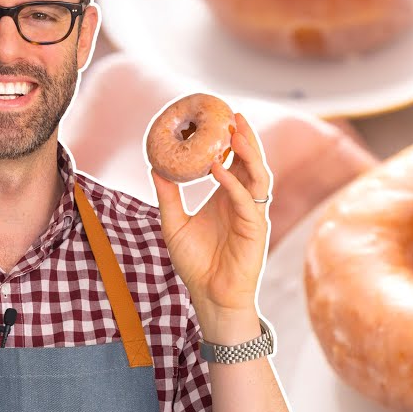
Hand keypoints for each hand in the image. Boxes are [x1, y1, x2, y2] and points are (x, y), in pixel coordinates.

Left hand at [151, 113, 273, 321]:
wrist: (211, 297)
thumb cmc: (197, 264)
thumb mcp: (174, 225)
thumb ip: (168, 197)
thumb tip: (154, 167)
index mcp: (228, 197)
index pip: (235, 161)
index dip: (231, 139)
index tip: (219, 116)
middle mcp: (244, 201)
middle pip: (252, 162)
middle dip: (246, 137)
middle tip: (233, 114)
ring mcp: (253, 213)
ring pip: (258, 176)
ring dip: (248, 153)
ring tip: (233, 133)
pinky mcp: (256, 229)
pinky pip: (246, 200)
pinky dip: (233, 183)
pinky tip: (218, 169)